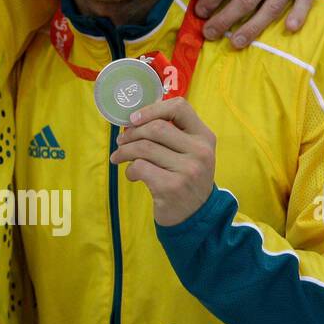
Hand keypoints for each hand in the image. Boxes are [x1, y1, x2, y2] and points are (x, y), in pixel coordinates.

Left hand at [111, 97, 215, 226]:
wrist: (196, 216)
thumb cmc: (185, 177)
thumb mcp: (189, 153)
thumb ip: (171, 134)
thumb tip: (133, 119)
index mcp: (204, 137)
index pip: (179, 107)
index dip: (152, 109)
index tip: (134, 119)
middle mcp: (200, 151)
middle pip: (155, 128)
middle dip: (131, 133)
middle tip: (121, 142)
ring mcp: (188, 170)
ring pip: (144, 147)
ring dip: (124, 152)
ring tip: (119, 157)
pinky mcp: (172, 187)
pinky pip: (139, 167)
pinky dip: (129, 170)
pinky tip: (133, 175)